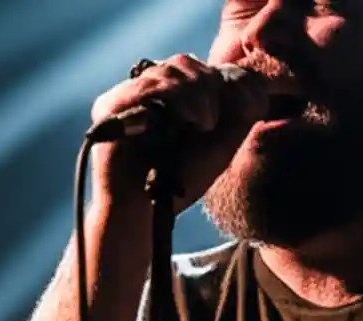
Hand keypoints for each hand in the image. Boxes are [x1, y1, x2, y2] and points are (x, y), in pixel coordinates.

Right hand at [88, 54, 274, 212]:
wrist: (145, 214)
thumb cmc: (180, 184)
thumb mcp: (221, 146)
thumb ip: (239, 114)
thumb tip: (253, 83)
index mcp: (170, 99)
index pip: (199, 69)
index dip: (225, 79)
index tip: (244, 103)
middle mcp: (147, 94)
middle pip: (184, 64)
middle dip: (209, 87)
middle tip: (211, 122)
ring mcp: (127, 98)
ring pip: (170, 70)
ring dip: (197, 93)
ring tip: (203, 124)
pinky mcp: (110, 106)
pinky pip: (147, 85)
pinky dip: (174, 96)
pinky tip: (189, 118)